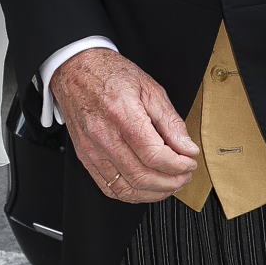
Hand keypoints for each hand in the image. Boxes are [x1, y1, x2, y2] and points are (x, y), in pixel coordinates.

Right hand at [51, 48, 197, 203]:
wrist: (76, 70)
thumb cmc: (110, 75)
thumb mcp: (149, 88)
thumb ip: (170, 121)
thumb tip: (187, 147)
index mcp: (122, 114)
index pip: (154, 155)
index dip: (178, 165)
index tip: (189, 161)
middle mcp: (103, 135)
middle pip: (142, 176)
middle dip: (172, 181)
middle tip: (185, 173)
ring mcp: (92, 149)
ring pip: (127, 189)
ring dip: (155, 192)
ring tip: (171, 182)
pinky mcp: (86, 157)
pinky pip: (109, 188)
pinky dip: (133, 195)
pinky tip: (147, 187)